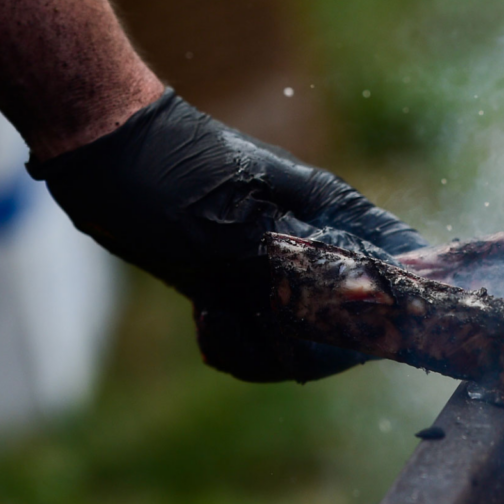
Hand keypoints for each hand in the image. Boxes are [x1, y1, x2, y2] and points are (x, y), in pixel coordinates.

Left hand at [28, 89, 426, 381]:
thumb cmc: (170, 170)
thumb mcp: (232, 220)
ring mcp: (281, 266)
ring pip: (306, 338)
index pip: (399, 266)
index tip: (359, 337)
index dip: (396, 310)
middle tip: (254, 323)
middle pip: (353, 319)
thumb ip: (295, 264)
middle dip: (311, 343)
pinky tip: (208, 320)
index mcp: (334, 210)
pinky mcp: (246, 285)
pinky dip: (238, 345)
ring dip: (266, 349)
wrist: (103, 154)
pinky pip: (263, 338)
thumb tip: (353, 299)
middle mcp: (318, 240)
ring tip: (219, 319)